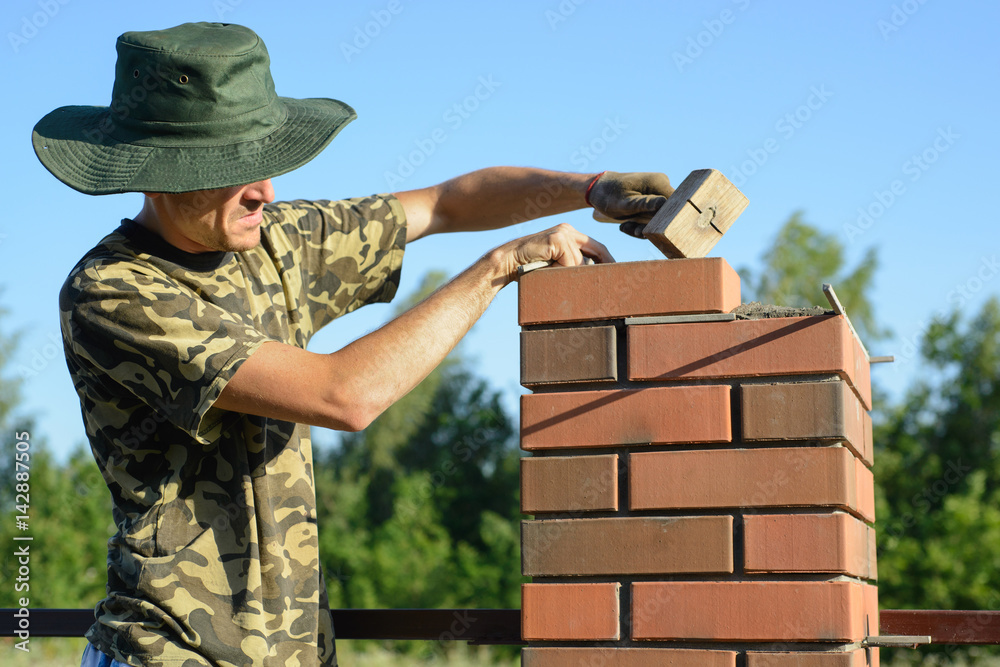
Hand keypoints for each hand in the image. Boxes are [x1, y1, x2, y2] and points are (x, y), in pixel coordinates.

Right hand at [494, 223, 612, 284]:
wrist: (508, 262)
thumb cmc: (530, 266)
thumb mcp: (556, 263)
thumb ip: (572, 263)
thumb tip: (594, 276)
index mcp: (568, 233)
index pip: (596, 246)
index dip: (607, 260)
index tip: (617, 273)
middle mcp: (568, 229)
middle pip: (596, 250)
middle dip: (604, 266)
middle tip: (612, 280)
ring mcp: (562, 232)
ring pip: (580, 261)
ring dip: (567, 272)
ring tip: (551, 272)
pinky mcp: (557, 239)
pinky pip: (569, 262)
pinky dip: (560, 270)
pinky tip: (547, 268)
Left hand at [588, 171, 673, 238]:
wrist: (597, 190)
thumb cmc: (608, 195)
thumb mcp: (624, 203)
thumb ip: (644, 204)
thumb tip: (663, 204)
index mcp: (659, 182)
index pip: (676, 205)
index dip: (667, 220)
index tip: (649, 229)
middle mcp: (662, 186)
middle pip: (668, 213)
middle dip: (651, 226)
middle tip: (633, 231)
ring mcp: (657, 194)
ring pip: (659, 218)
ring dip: (643, 227)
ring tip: (625, 227)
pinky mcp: (652, 201)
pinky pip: (652, 218)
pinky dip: (640, 225)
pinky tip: (626, 225)